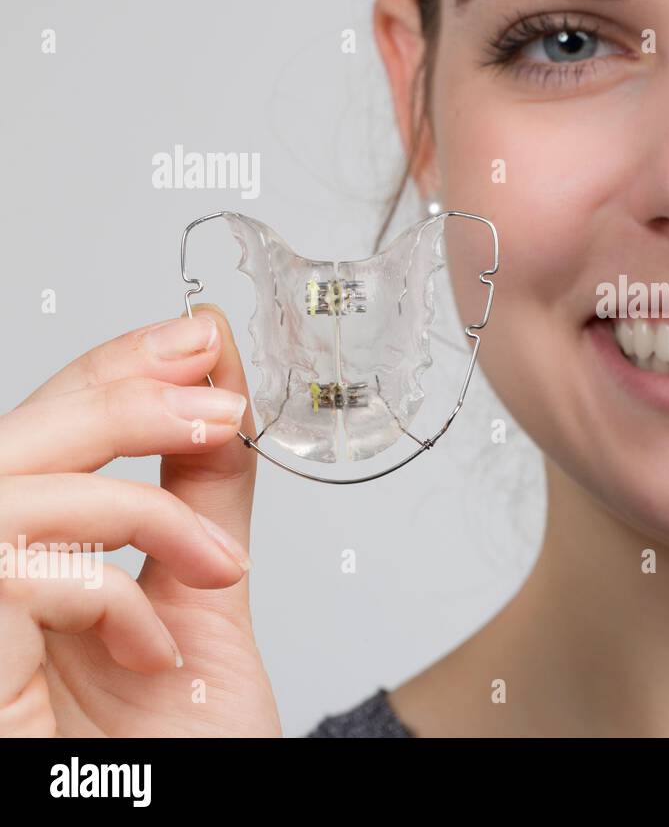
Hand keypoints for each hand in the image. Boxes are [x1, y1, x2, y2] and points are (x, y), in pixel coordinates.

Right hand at [0, 305, 280, 735]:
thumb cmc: (181, 758)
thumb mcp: (204, 603)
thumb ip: (202, 500)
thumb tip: (218, 390)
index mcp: (29, 572)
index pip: (41, 440)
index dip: (109, 372)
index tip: (198, 337)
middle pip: (4, 445)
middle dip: (113, 397)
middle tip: (215, 392)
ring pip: (1, 491)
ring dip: (129, 500)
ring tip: (215, 557)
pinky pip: (6, 568)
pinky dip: (100, 590)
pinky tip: (156, 643)